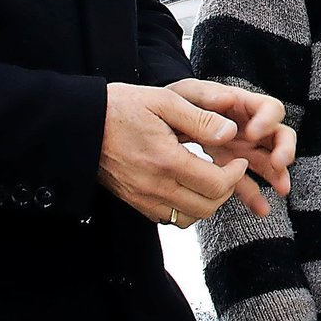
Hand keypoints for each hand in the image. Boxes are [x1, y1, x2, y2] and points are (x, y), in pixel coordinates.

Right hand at [98, 82, 251, 226]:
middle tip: (229, 169)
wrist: (81, 124)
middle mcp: (154, 186)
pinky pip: (168, 218)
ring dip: (207, 202)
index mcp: (167, 161)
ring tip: (211, 179)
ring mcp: (142, 198)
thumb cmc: (122, 107)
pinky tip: (188, 186)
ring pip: (189, 218)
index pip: (216, 184)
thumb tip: (230, 132)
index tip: (238, 159)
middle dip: (226, 189)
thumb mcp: (165, 101)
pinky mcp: (134, 202)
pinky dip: (185, 208)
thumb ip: (201, 119)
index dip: (235, 173)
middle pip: (207, 206)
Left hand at [167, 78, 295, 215]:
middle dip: (283, 149)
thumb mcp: (187, 92)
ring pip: (267, 162)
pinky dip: (253, 196)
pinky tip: (260, 209)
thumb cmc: (175, 100)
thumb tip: (229, 102)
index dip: (267, 121)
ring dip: (276, 175)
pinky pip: (245, 182)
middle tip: (278, 162)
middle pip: (279, 135)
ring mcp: (241, 148)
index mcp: (241, 104)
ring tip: (281, 190)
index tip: (253, 133)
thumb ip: (206, 97)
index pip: (269, 108)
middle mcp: (248, 126)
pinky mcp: (230, 167)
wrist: (156, 121)